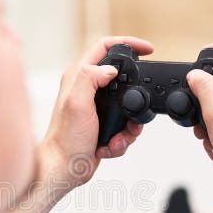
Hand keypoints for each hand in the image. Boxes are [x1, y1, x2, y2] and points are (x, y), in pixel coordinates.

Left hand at [41, 36, 153, 187]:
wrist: (64, 169)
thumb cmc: (65, 139)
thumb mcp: (77, 103)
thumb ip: (90, 78)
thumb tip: (110, 69)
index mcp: (78, 77)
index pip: (105, 47)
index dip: (128, 43)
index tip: (148, 49)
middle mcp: (86, 89)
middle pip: (123, 78)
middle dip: (135, 96)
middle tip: (137, 110)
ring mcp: (95, 107)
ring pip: (128, 106)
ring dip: (129, 125)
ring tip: (117, 136)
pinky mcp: (102, 124)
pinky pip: (124, 126)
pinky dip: (122, 138)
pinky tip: (110, 145)